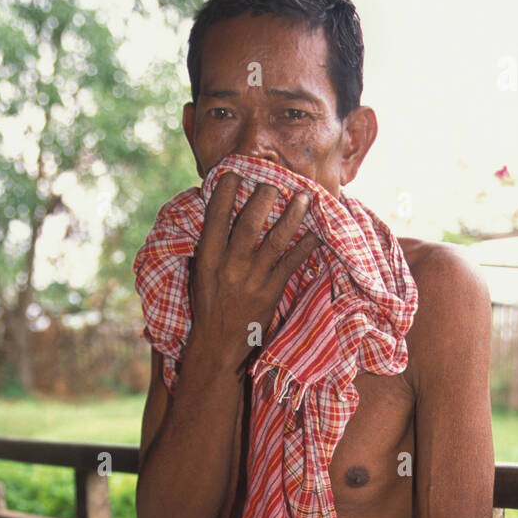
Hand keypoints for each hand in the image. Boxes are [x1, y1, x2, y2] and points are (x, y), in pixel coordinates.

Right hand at [189, 171, 318, 369]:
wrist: (218, 345)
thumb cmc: (208, 306)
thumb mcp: (200, 274)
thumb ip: (209, 246)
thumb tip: (217, 215)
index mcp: (207, 259)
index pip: (215, 218)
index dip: (224, 192)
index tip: (233, 172)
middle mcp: (229, 266)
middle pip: (248, 224)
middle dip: (262, 198)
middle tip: (274, 180)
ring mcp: (252, 280)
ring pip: (274, 241)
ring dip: (291, 216)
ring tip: (304, 196)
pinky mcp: (270, 292)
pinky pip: (290, 264)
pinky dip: (305, 247)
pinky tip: (317, 233)